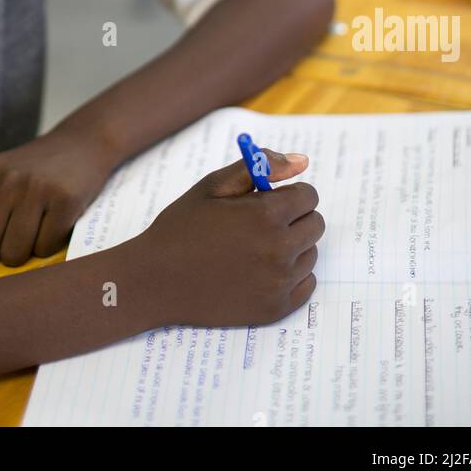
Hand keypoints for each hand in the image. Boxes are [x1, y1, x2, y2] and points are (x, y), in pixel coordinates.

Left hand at [0, 126, 115, 269]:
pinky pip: (45, 250)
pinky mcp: (65, 200)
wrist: (80, 145)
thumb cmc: (28, 172)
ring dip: (24, 254)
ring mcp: (35, 189)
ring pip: (14, 256)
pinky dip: (49, 246)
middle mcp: (4, 179)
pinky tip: (53, 224)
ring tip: (33, 230)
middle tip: (13, 235)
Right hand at [136, 149, 322, 327]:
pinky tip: (261, 270)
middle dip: (293, 218)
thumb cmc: (183, 227)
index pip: (308, 197)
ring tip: (254, 248)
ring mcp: (279, 283)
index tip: (266, 200)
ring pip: (310, 254)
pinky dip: (291, 275)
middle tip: (259, 223)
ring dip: (292, 246)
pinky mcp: (275, 309)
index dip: (288, 194)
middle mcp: (280, 250)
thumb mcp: (214, 186)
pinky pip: (305, 285)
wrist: (155, 280)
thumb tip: (302, 161)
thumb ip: (261, 167)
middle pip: (314, 225)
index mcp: (266, 215)